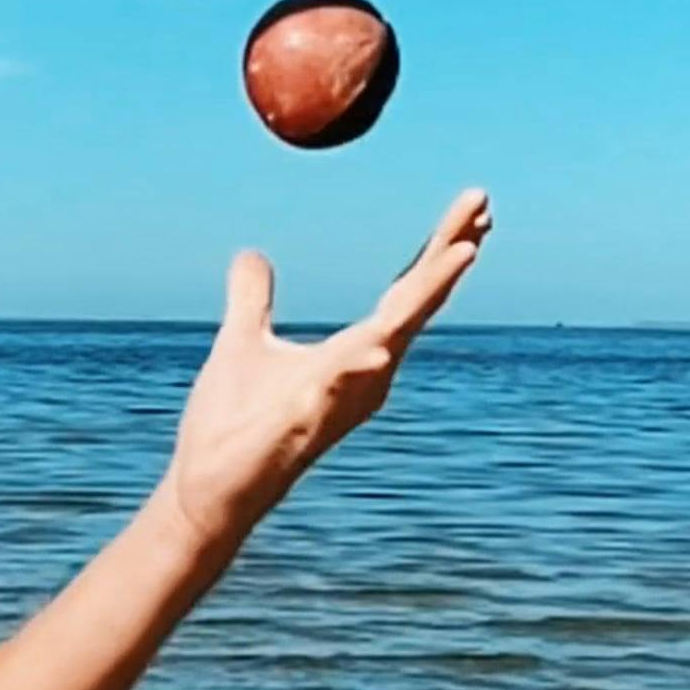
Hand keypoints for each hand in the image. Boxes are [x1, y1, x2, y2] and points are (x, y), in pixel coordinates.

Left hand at [168, 187, 491, 553]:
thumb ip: (253, 300)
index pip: (407, 291)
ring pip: (393, 338)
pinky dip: (359, 365)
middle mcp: (362, 376)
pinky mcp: (302, 425)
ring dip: (427, 296)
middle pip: (416, 303)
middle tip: (482, 202)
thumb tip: (252, 255)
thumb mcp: (243, 342)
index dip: (439, 249)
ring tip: (464, 251)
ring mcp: (338, 400)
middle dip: (450, 252)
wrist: (206, 488)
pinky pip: (336, 390)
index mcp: (353, 354)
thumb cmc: (234, 426)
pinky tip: (375, 346)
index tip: (473, 206)